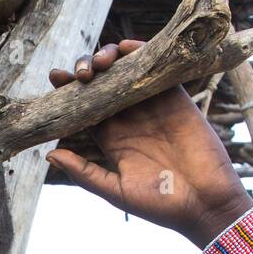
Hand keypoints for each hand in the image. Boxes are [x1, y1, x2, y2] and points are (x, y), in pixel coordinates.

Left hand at [44, 42, 252, 246]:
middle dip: (85, 71)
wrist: (203, 203)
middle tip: (76, 74)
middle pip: (102, 84)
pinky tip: (126, 49)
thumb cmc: (159, 204)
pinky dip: (141, 53)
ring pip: (126, 70)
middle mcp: (129, 119)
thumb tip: (49, 153)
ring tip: (98, 64)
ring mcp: (152, 106)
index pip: (84, 107)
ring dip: (109, 58)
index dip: (69, 92)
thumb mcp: (114, 190)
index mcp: (111, 139)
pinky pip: (157, 67)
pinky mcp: (175, 97)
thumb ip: (84, 172)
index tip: (54, 80)